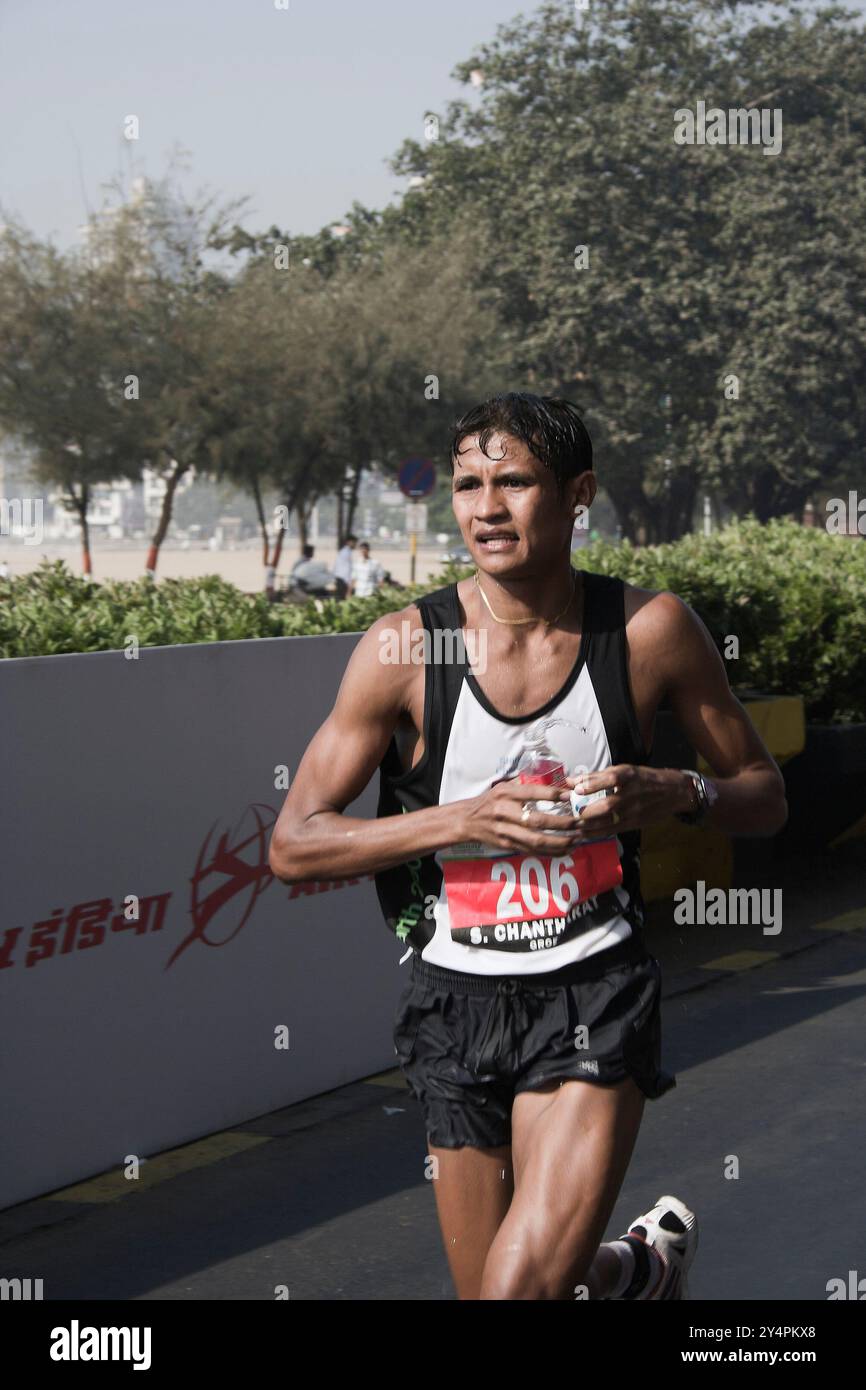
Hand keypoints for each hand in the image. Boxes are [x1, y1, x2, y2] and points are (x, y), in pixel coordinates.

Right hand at [459, 777, 586, 853]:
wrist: (467, 820)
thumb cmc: (491, 801)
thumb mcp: (504, 787)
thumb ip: (526, 784)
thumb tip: (555, 780)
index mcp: (505, 794)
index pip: (531, 793)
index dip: (551, 794)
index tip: (569, 796)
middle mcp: (504, 812)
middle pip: (537, 820)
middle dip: (562, 823)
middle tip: (579, 822)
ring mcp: (505, 831)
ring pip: (536, 840)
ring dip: (560, 842)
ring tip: (577, 838)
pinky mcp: (507, 845)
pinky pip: (532, 851)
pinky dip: (551, 852)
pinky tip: (566, 850)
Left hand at [559, 765, 694, 840]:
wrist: (674, 792)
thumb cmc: (645, 778)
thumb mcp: (626, 770)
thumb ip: (599, 776)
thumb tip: (572, 781)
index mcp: (630, 776)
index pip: (611, 779)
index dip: (593, 784)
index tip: (576, 788)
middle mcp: (633, 794)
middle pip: (609, 805)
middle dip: (587, 811)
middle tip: (571, 813)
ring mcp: (635, 811)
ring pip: (609, 820)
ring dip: (589, 825)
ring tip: (573, 826)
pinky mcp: (635, 823)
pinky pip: (614, 829)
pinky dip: (597, 832)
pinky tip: (584, 833)